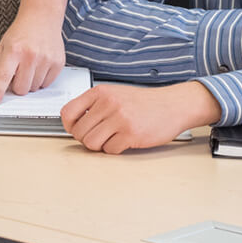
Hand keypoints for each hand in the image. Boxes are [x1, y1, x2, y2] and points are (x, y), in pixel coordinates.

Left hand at [0, 13, 65, 100]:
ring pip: (34, 88)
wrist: (42, 17)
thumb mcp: (3, 47)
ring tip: (30, 66)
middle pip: (21, 88)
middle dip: (17, 86)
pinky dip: (41, 79)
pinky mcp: (58, 62)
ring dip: (30, 82)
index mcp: (14, 50)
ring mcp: (46, 59)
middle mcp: (30, 55)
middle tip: (17, 73)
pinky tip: (40, 65)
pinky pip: (47, 84)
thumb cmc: (21, 32)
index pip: (3, 76)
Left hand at [61, 82, 219, 153]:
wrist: (173, 105)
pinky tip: (125, 141)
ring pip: (91, 144)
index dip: (69, 126)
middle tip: (100, 136)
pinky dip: (115, 149)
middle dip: (87, 139)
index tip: (77, 129)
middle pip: (79, 132)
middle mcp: (108, 103)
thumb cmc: (145, 102)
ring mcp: (119, 118)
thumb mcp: (116, 94)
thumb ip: (95, 105)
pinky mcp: (131, 134)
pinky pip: (110, 150)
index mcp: (100, 92)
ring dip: (100, 146)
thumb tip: (73, 123)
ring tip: (111, 139)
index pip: (67, 112)